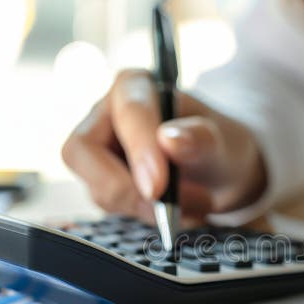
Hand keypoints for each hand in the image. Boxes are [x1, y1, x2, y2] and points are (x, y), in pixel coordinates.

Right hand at [62, 69, 266, 224]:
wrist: (221, 173)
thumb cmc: (217, 146)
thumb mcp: (221, 142)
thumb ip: (200, 138)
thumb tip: (169, 139)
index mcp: (136, 86)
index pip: (128, 112)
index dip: (140, 150)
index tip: (158, 188)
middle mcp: (107, 114)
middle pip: (81, 151)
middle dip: (123, 187)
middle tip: (163, 206)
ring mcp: (99, 151)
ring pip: (97, 187)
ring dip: (144, 208)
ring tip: (191, 206)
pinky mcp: (102, 182)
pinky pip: (111, 207)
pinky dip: (146, 217)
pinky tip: (179, 212)